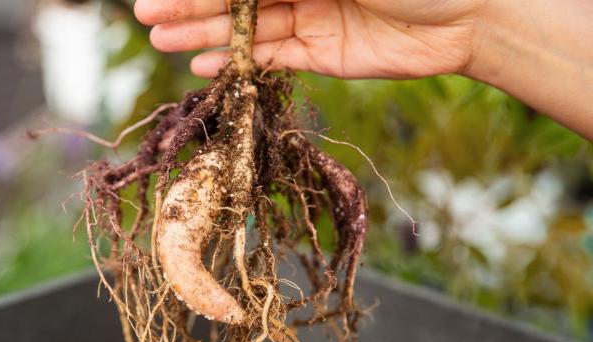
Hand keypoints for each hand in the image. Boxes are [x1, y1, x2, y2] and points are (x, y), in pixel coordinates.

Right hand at [134, 0, 485, 78]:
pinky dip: (238, 59)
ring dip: (203, 33)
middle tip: (145, 17)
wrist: (469, 13)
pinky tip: (204, 62)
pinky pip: (270, 56)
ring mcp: (310, 16)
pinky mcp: (321, 53)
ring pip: (245, 26)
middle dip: (190, 4)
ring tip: (162, 41)